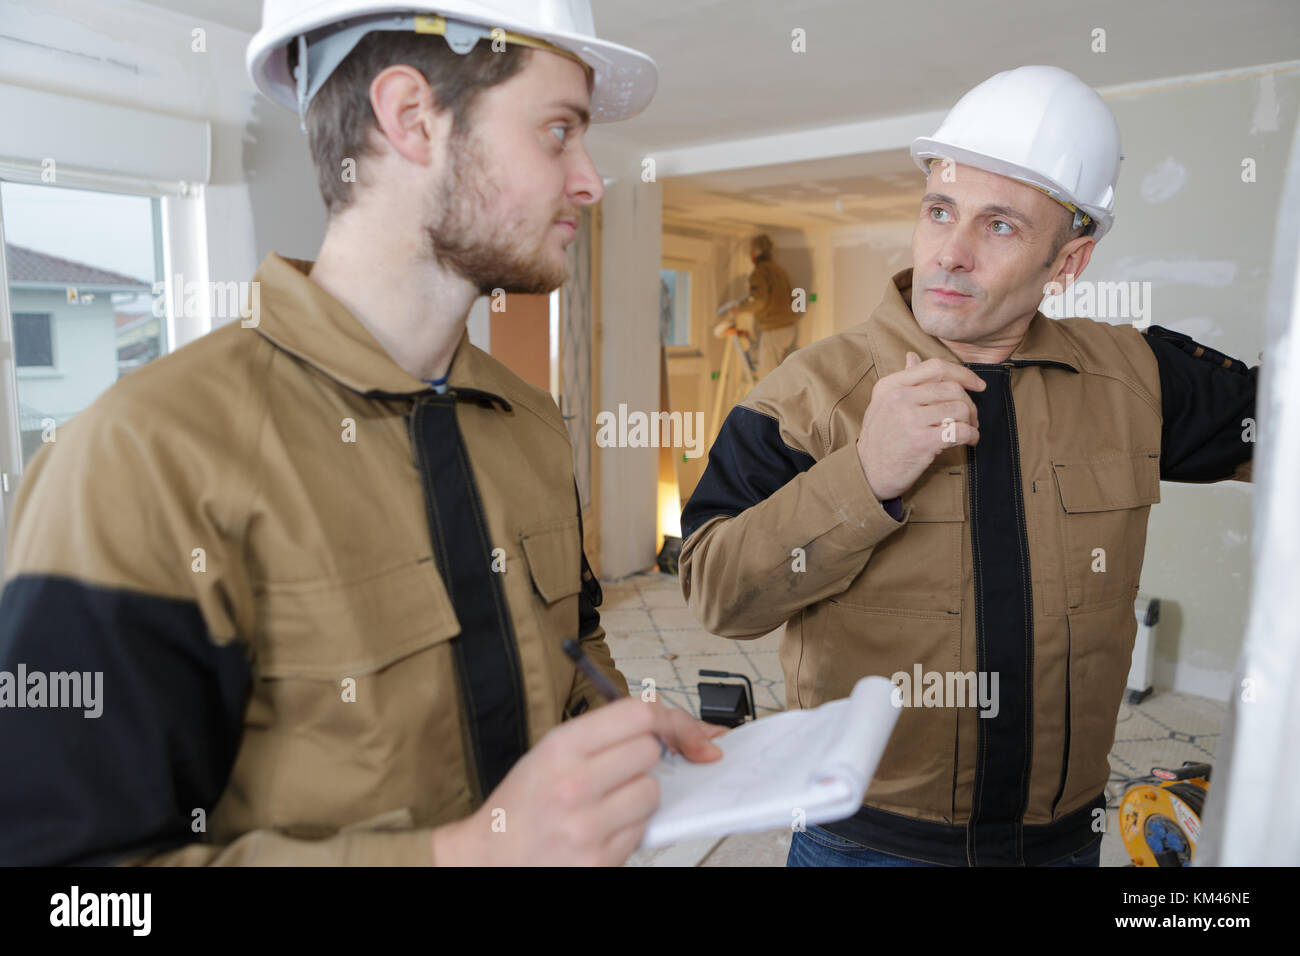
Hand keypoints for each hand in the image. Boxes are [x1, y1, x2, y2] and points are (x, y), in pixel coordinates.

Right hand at [431, 697, 726, 865]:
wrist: (487, 860)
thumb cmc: (520, 807)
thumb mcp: (549, 753)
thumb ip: (603, 735)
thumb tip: (675, 730)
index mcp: (561, 747)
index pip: (638, 714)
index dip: (673, 720)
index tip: (692, 733)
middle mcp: (575, 784)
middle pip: (651, 752)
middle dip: (644, 761)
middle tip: (617, 772)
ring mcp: (588, 826)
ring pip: (652, 793)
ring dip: (638, 797)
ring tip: (603, 805)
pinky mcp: (600, 861)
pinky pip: (641, 831)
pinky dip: (629, 829)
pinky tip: (599, 829)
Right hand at [855, 351, 985, 500]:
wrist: (867, 471)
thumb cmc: (879, 437)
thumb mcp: (883, 403)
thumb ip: (902, 380)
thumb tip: (912, 356)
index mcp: (891, 385)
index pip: (935, 367)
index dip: (963, 374)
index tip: (977, 384)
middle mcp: (900, 398)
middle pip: (952, 389)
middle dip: (969, 403)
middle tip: (970, 417)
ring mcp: (911, 420)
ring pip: (959, 409)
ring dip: (971, 421)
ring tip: (968, 429)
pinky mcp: (923, 442)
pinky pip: (960, 431)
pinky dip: (972, 436)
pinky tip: (969, 441)